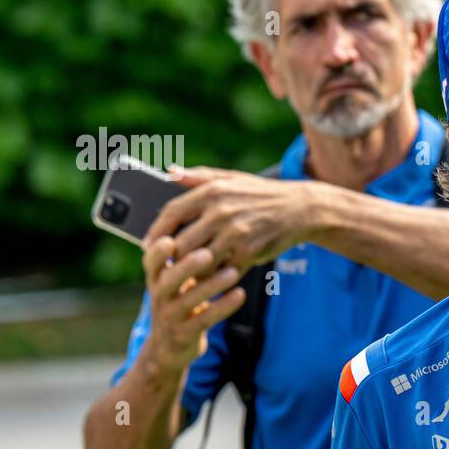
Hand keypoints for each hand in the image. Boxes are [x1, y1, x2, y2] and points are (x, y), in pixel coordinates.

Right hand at [140, 239, 244, 374]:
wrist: (170, 348)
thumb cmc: (178, 302)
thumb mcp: (173, 280)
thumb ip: (180, 255)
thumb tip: (195, 215)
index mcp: (156, 278)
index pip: (151, 261)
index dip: (158, 251)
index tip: (171, 238)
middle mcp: (159, 296)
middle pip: (168, 279)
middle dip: (186, 266)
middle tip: (207, 253)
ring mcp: (170, 317)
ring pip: (188, 300)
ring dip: (211, 286)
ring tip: (233, 273)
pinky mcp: (185, 334)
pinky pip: (205, 320)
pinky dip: (223, 307)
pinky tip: (240, 295)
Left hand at [145, 166, 315, 271]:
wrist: (300, 209)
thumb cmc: (260, 195)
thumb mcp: (231, 178)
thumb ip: (198, 177)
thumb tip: (168, 171)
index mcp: (212, 191)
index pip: (172, 212)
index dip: (156, 231)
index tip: (148, 244)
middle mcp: (221, 211)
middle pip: (181, 242)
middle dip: (173, 258)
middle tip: (169, 266)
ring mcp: (236, 233)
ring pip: (199, 260)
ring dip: (193, 271)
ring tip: (190, 274)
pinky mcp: (250, 251)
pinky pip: (223, 270)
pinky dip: (216, 277)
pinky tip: (214, 277)